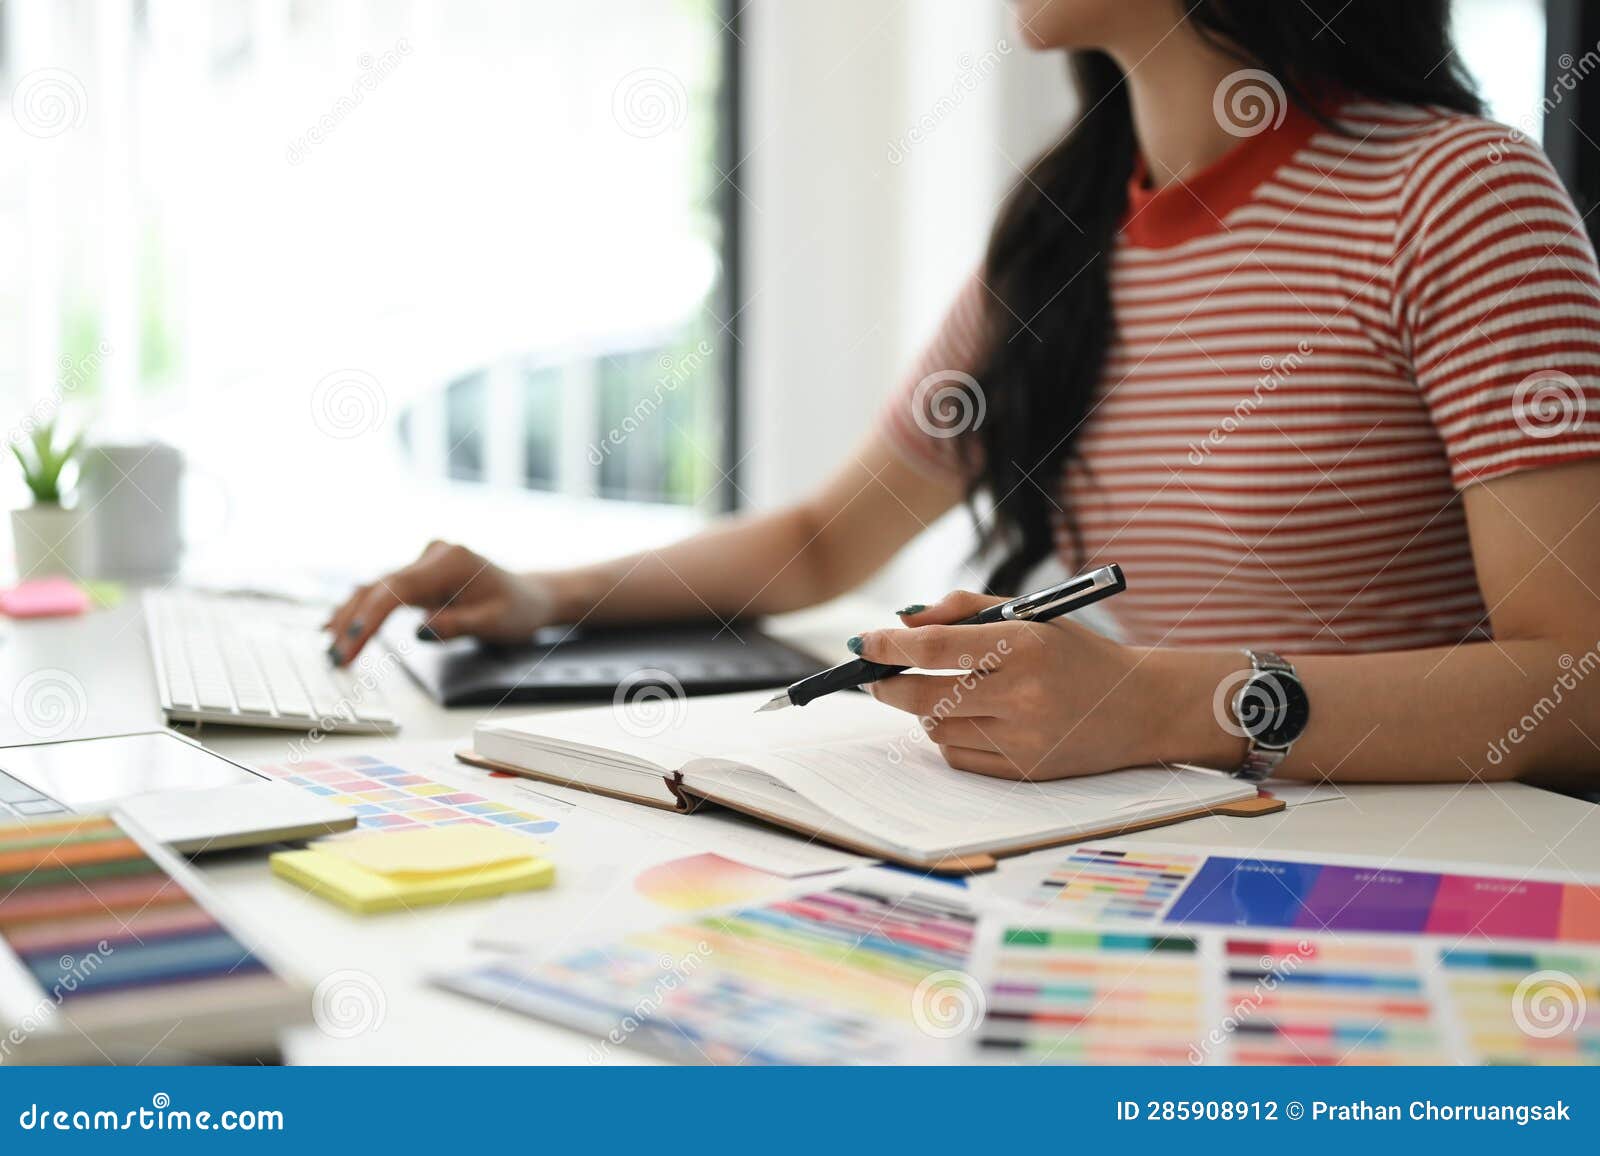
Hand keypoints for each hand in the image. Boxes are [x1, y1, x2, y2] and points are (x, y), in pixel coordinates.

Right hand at [325, 540, 554, 664]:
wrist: (530, 596)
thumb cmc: (516, 611)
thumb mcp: (493, 623)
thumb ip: (456, 625)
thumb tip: (419, 631)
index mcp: (450, 562)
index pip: (397, 589)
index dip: (369, 617)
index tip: (350, 643)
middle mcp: (432, 555)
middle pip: (380, 587)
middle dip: (353, 622)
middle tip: (334, 657)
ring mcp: (424, 561)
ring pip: (377, 587)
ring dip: (351, 615)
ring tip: (329, 646)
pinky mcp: (420, 573)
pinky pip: (385, 590)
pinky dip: (363, 608)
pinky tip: (337, 623)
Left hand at [854, 590, 1228, 778]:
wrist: (1139, 707)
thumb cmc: (1074, 653)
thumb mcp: (1029, 614)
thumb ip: (963, 609)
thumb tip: (902, 622)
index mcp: (1026, 645)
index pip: (935, 646)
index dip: (890, 645)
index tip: (863, 642)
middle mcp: (1024, 694)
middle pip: (922, 696)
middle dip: (888, 684)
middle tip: (876, 676)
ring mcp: (1023, 738)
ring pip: (935, 728)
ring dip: (923, 710)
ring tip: (943, 693)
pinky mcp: (1023, 772)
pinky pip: (957, 756)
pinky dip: (950, 736)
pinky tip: (970, 719)